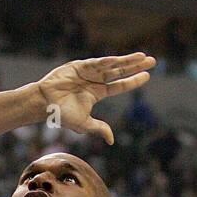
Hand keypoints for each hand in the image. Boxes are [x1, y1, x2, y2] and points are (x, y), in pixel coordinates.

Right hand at [36, 52, 155, 144]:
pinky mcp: (79, 66)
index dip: (133, 81)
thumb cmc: (61, 114)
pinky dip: (108, 61)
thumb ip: (98, 128)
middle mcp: (95, 80)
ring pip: (111, 65)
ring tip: (142, 56)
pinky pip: (96, 63)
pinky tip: (120, 59)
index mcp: (97, 93)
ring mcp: (88, 72)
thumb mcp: (84, 124)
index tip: (147, 76)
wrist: (44, 103)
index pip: (119, 86)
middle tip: (152, 61)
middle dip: (135, 66)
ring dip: (127, 61)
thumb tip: (112, 140)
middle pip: (119, 72)